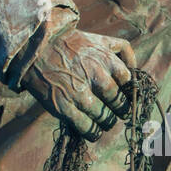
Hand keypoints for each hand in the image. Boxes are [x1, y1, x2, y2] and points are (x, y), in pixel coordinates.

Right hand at [21, 29, 135, 140]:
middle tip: (119, 113)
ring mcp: (79, 93)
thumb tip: (136, 67)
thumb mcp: (98, 38)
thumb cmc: (69, 44)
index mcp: (105, 59)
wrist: (34, 49)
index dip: (129, 92)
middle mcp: (95, 76)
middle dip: (121, 110)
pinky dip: (93, 132)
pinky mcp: (64, 106)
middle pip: (119, 102)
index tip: (126, 97)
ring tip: (106, 122)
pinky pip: (86, 126)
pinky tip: (93, 131)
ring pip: (105, 117)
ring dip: (108, 122)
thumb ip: (120, 49)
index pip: (128, 81)